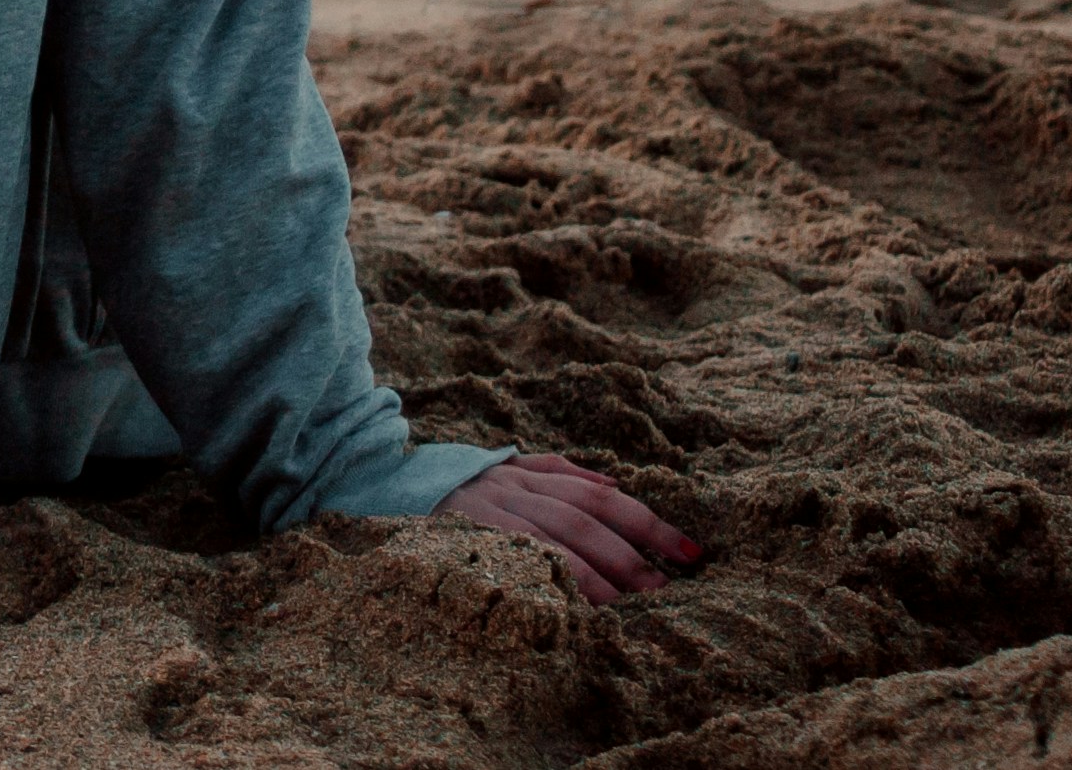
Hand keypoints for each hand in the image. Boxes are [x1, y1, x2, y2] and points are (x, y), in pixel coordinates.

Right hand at [433, 453, 699, 603]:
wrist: (382, 480)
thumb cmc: (460, 484)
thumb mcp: (508, 467)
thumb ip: (558, 472)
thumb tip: (614, 482)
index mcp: (530, 475)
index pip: (603, 496)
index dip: (649, 521)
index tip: (690, 551)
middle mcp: (513, 490)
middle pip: (584, 520)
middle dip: (631, 554)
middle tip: (667, 587)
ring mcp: (487, 514)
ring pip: (552, 541)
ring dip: (597, 574)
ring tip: (632, 603)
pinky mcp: (463, 537)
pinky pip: (514, 558)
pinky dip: (546, 579)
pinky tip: (574, 605)